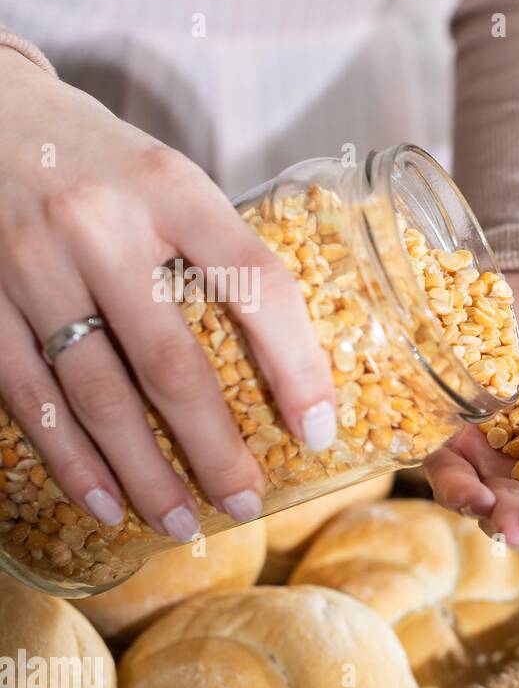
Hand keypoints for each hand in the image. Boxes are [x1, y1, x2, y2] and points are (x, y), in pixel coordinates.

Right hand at [0, 51, 334, 539]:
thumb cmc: (105, 163)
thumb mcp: (175, 182)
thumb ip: (221, 255)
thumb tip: (292, 367)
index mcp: (171, 190)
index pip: (257, 283)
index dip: (296, 365)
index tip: (320, 429)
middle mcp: (99, 226)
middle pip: (170, 361)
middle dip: (214, 447)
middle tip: (247, 503)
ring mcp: (32, 265)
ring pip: (97, 394)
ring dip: (144, 471)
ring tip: (183, 524)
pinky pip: (29, 396)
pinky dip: (70, 459)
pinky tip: (105, 502)